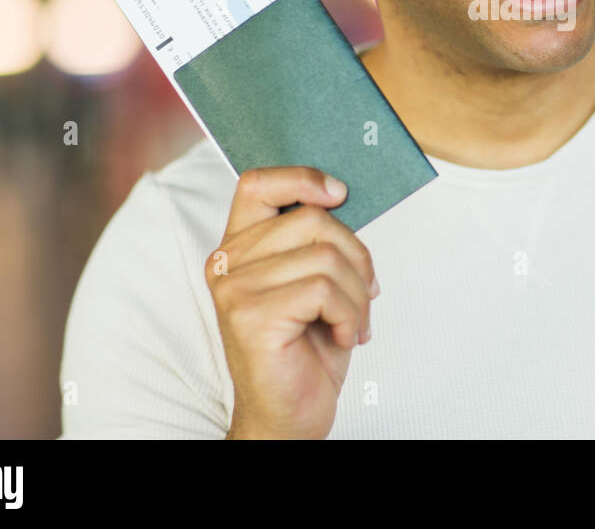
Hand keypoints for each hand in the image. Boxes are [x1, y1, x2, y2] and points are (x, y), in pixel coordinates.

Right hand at [206, 167, 378, 438]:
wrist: (287, 415)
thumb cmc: (304, 349)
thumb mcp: (313, 282)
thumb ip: (316, 241)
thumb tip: (345, 197)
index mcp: (240, 247)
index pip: (258, 183)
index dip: (302, 178)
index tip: (339, 193)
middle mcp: (228, 263)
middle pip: (313, 220)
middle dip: (358, 257)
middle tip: (366, 293)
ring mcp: (235, 289)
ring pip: (326, 257)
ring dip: (358, 294)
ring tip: (354, 321)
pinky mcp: (251, 316)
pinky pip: (324, 290)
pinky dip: (350, 314)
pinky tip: (344, 335)